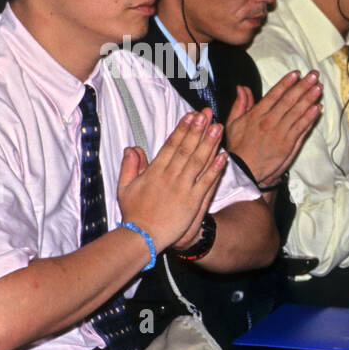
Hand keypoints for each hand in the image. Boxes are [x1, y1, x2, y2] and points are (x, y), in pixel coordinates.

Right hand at [117, 110, 226, 249]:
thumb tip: (133, 148)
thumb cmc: (134, 213)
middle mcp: (170, 176)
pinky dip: (215, 168)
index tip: (190, 116)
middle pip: (186, 148)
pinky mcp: (193, 201)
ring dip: (209, 143)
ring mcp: (182, 188)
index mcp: (154, 171)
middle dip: (197, 129)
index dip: (182, 129)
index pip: (171, 145)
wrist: (142, 236)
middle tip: (207, 114)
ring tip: (217, 127)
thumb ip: (130, 166)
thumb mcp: (124, 187)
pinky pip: (206, 182)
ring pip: (198, 161)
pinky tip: (224, 156)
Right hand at [225, 70, 321, 186]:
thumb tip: (242, 88)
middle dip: (303, 86)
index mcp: (256, 115)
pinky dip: (310, 118)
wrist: (244, 171)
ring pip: (297, 112)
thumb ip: (240, 104)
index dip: (286, 83)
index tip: (296, 74)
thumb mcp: (233, 123)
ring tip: (318, 87)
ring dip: (310, 98)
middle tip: (313, 75)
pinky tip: (317, 108)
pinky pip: (301, 128)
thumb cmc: (238, 148)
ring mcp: (280, 133)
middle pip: (289, 100)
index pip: (274, 95)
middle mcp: (269, 122)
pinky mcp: (288, 144)